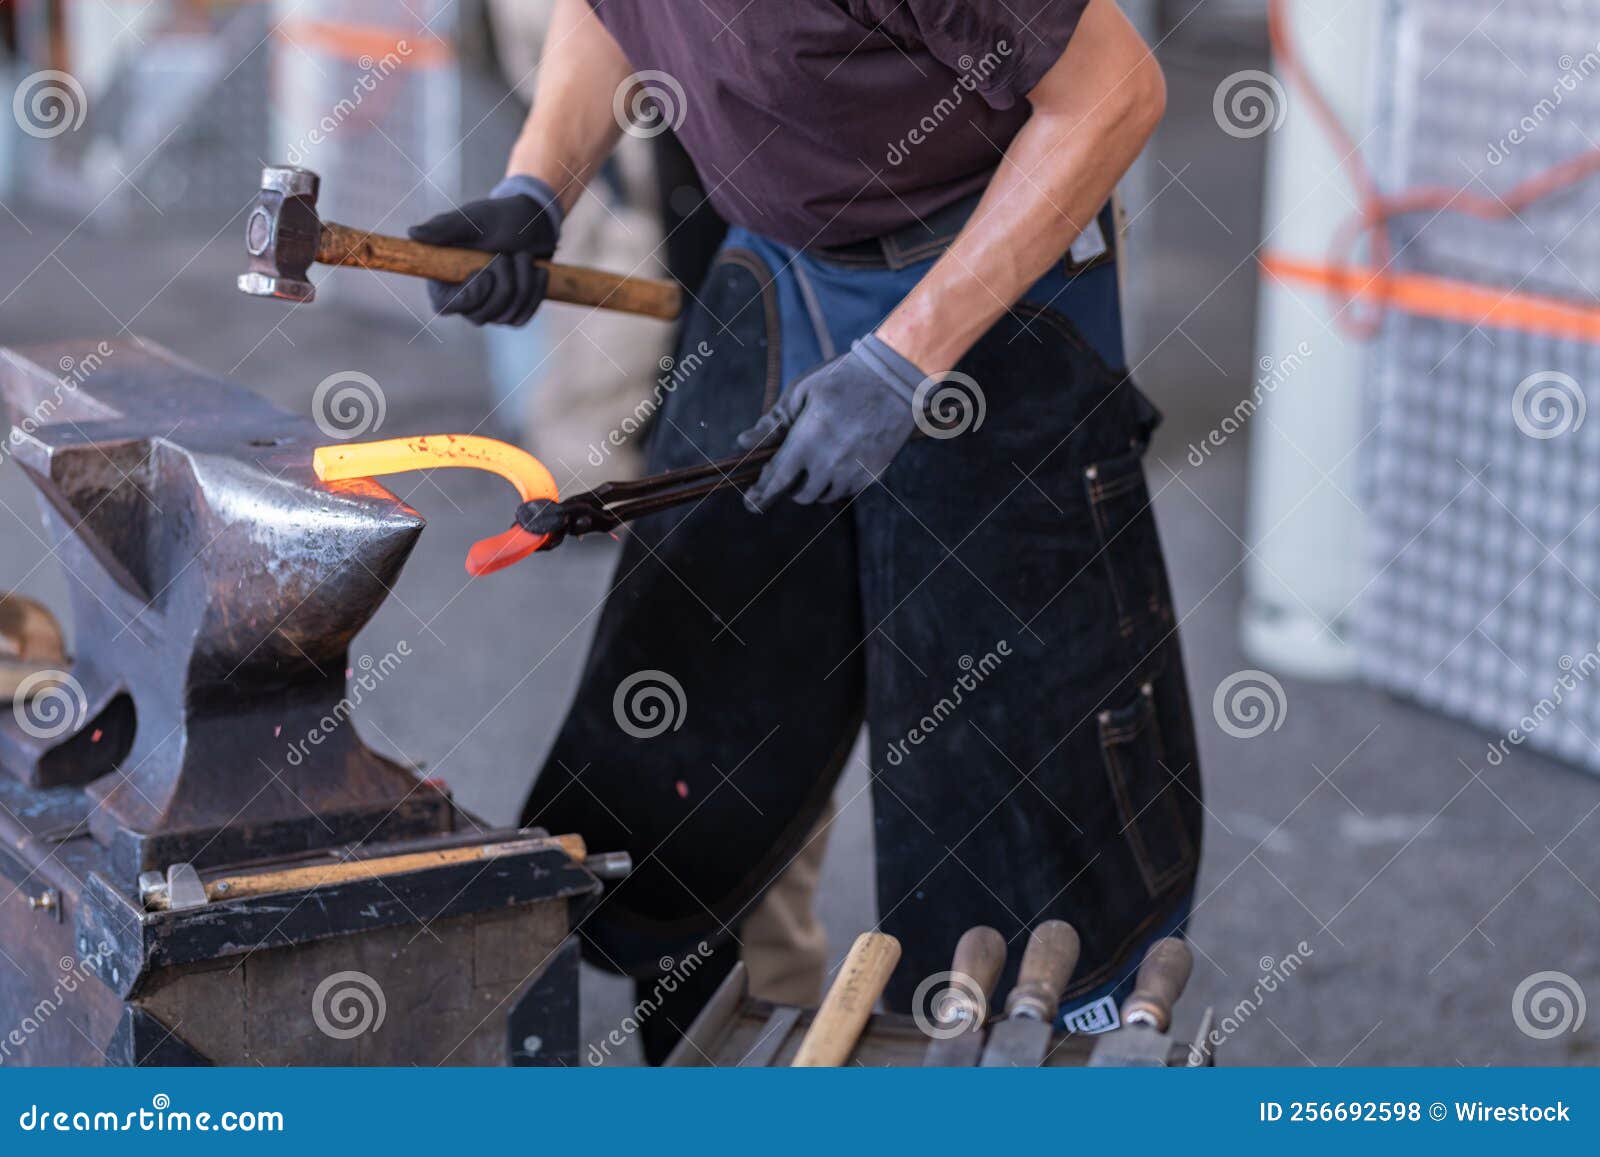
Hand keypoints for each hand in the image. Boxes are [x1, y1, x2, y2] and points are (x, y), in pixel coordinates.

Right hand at [408, 175, 562, 326]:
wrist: (531, 223)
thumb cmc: (496, 218)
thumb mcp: (472, 219)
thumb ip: (443, 228)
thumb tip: (413, 233)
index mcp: (444, 278)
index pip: (445, 307)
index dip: (468, 297)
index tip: (485, 273)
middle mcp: (463, 298)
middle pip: (479, 316)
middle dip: (502, 284)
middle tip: (507, 254)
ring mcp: (488, 309)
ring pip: (504, 316)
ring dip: (522, 282)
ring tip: (523, 256)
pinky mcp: (511, 312)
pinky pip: (522, 317)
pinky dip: (534, 293)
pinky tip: (539, 271)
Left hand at [737, 335, 927, 510]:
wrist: (893, 377)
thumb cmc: (842, 379)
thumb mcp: (802, 392)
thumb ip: (773, 422)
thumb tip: (744, 442)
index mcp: (808, 440)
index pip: (777, 479)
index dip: (761, 494)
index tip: (750, 503)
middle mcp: (831, 461)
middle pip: (801, 495)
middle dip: (791, 488)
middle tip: (793, 472)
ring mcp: (855, 470)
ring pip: (825, 496)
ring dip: (815, 486)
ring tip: (819, 462)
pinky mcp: (874, 473)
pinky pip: (848, 490)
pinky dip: (838, 482)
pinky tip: (841, 460)